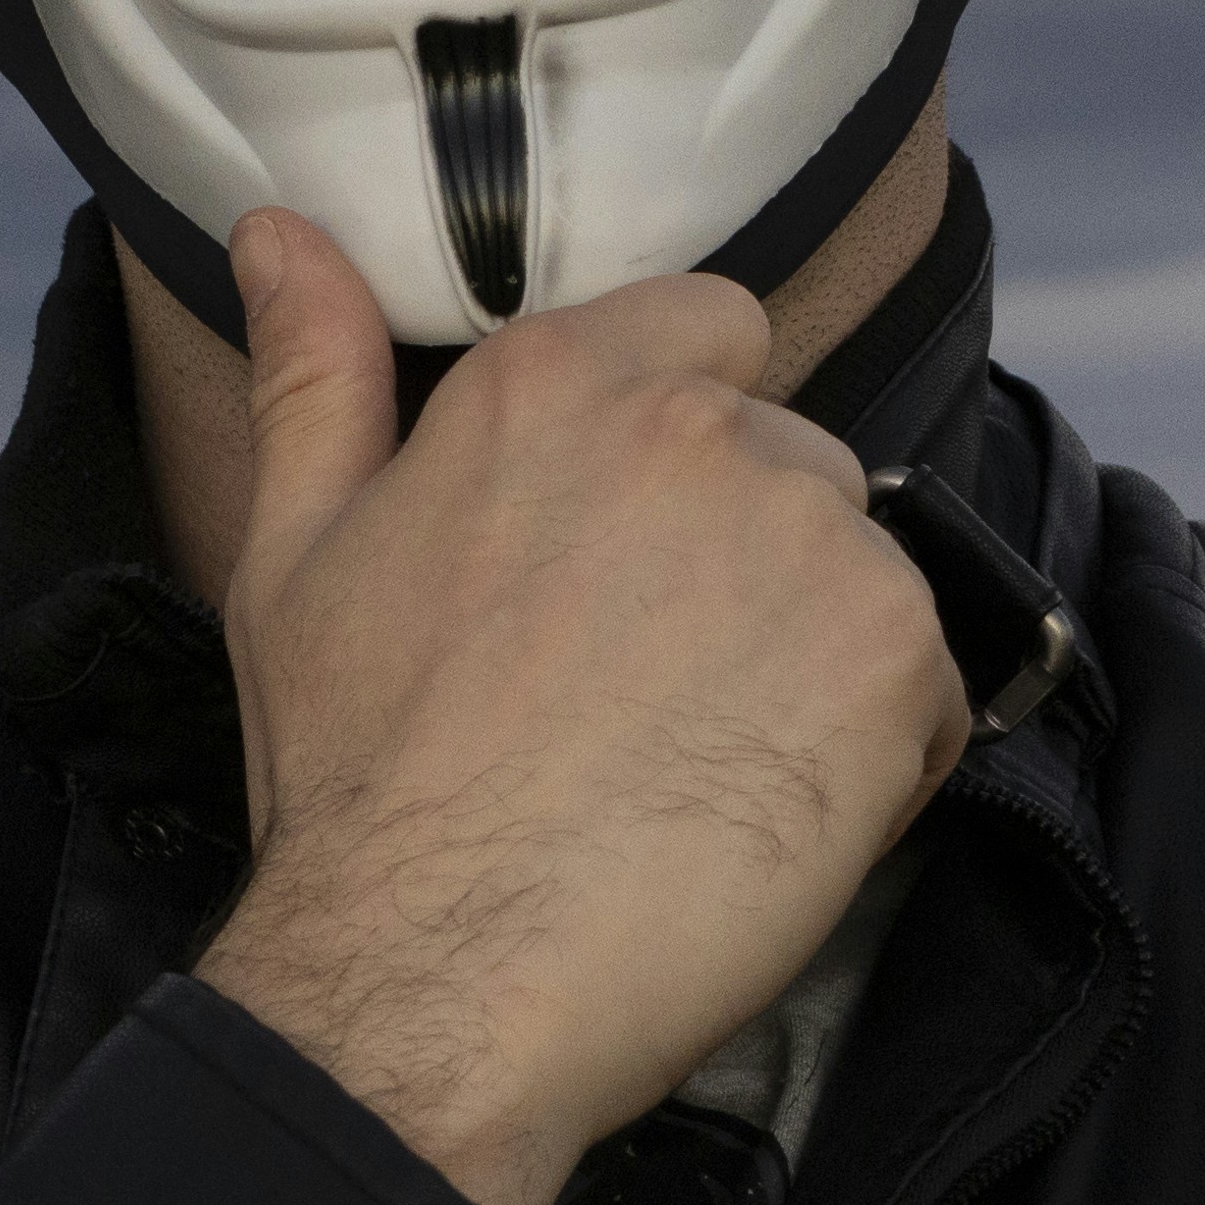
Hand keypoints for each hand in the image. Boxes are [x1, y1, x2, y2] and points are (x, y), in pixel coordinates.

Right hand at [191, 210, 970, 1204]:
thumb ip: (315, 374)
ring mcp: (806, 534)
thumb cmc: (359, 783)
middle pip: (793, 458)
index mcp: (554, 381)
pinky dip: (874, 753)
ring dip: (811, 658)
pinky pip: (926, 685)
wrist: (440, 973)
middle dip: (747, 561)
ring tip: (696, 766)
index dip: (690, 435)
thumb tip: (277, 231)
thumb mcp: (294, 557)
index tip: (639, 553)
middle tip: (646, 696)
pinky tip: (760, 819)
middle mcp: (694, 427)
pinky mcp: (891, 652)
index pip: (713, 328)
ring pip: (860, 572)